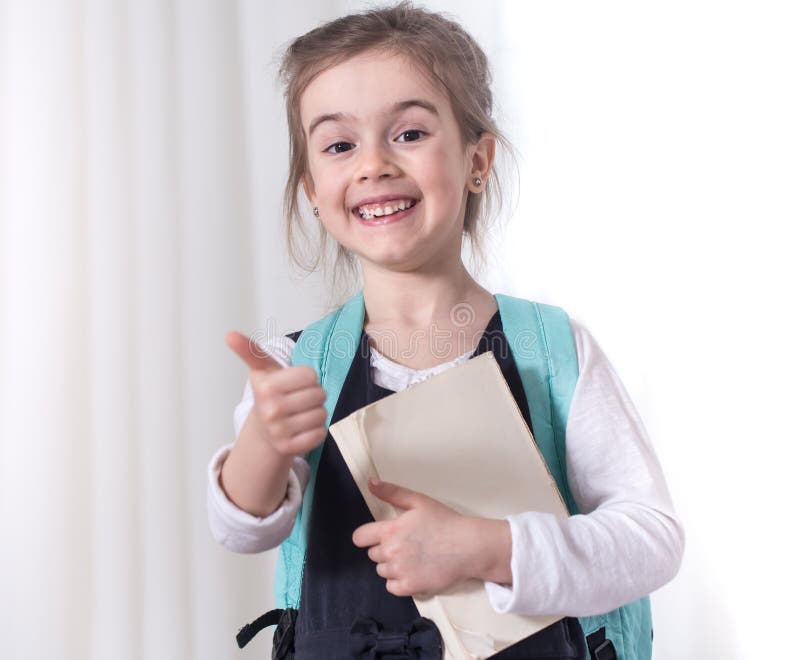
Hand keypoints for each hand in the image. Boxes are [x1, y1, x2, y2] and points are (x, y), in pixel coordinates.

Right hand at [225, 330, 327, 456]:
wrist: (263, 431)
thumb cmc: (270, 394)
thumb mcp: (262, 370)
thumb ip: (250, 350)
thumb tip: (229, 334)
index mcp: (266, 387)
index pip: (310, 374)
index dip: (306, 377)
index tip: (293, 382)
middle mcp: (271, 410)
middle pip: (319, 394)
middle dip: (313, 394)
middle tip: (297, 399)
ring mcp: (279, 431)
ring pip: (321, 414)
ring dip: (316, 413)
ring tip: (299, 413)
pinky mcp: (289, 448)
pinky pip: (320, 434)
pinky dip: (316, 430)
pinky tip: (302, 428)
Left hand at [352, 479, 486, 597]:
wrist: (469, 546)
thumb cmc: (445, 521)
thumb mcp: (419, 501)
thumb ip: (392, 492)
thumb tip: (370, 483)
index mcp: (390, 530)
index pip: (360, 538)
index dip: (367, 536)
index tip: (378, 536)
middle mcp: (391, 552)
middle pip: (373, 555)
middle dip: (385, 549)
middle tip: (407, 544)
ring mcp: (401, 571)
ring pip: (382, 571)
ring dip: (392, 566)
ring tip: (413, 557)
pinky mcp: (411, 587)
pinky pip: (392, 587)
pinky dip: (399, 581)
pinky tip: (414, 571)